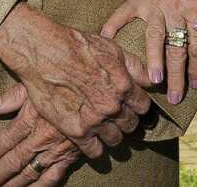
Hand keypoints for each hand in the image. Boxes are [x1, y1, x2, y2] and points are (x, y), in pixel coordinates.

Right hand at [0, 3, 153, 158]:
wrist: (43, 52)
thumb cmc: (76, 45)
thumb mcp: (111, 48)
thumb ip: (134, 67)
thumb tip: (152, 80)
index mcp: (124, 85)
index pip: (144, 107)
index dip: (138, 106)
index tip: (132, 106)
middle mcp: (112, 106)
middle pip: (131, 125)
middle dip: (126, 120)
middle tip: (118, 117)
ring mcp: (94, 120)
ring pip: (115, 140)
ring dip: (112, 135)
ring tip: (105, 129)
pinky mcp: (76, 131)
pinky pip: (94, 151)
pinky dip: (95, 148)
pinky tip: (92, 141)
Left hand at [0, 85, 79, 185]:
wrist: (96, 92)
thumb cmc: (63, 84)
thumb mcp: (34, 83)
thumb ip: (11, 98)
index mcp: (29, 120)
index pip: (4, 141)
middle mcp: (40, 138)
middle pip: (13, 161)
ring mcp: (54, 150)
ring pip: (30, 173)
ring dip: (14, 184)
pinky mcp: (70, 157)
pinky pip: (53, 177)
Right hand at [98, 0, 196, 104]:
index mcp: (195, 11)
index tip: (195, 85)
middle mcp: (175, 10)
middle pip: (177, 48)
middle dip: (176, 75)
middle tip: (174, 97)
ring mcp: (154, 5)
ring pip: (154, 37)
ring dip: (154, 59)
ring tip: (152, 79)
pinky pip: (122, 14)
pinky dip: (112, 25)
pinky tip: (105, 39)